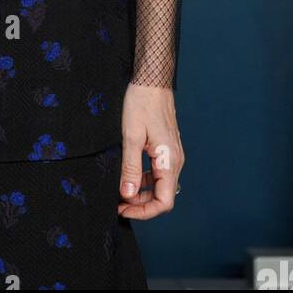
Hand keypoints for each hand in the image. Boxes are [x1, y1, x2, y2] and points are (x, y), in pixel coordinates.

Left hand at [118, 81, 184, 218]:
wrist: (152, 80)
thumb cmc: (142, 103)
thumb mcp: (131, 136)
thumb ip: (130, 167)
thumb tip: (127, 194)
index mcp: (169, 161)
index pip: (164, 201)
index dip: (143, 211)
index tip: (123, 209)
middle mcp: (175, 161)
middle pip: (162, 196)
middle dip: (140, 204)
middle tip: (117, 202)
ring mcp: (172, 155)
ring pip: (160, 185)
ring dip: (141, 192)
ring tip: (120, 189)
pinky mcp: (166, 149)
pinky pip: (158, 172)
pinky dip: (144, 179)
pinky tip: (128, 174)